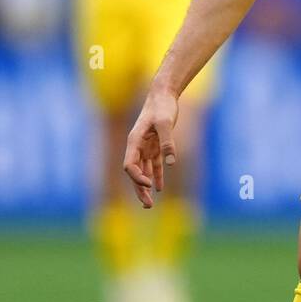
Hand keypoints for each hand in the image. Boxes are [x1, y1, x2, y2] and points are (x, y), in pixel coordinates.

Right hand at [123, 87, 178, 207]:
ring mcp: (145, 146)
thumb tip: (171, 162)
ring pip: (142, 171)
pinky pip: (153, 164)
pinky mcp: (155, 145)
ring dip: (145, 187)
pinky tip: (160, 188)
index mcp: (134, 141)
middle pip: (134, 173)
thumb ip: (168, 142)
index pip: (129, 165)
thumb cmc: (162, 106)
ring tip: (150, 204)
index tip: (149, 185)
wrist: (163, 94)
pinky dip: (155, 176)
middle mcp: (137, 146)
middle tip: (147, 206)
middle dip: (139, 190)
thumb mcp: (166, 122)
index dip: (137, 178)